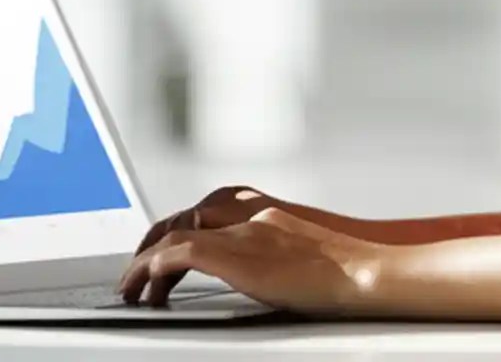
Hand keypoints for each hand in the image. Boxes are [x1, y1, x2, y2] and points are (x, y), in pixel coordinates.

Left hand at [119, 207, 385, 312]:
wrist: (368, 271)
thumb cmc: (350, 271)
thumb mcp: (307, 254)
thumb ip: (277, 255)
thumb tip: (266, 276)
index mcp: (265, 210)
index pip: (206, 211)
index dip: (179, 231)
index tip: (164, 253)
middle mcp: (249, 213)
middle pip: (183, 219)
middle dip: (153, 244)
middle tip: (136, 272)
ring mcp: (240, 231)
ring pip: (172, 236)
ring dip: (145, 262)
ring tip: (132, 288)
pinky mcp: (236, 255)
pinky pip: (177, 254)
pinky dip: (154, 269)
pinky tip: (147, 290)